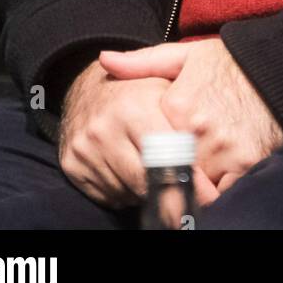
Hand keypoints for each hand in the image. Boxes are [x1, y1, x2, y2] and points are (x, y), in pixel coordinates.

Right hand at [57, 59, 221, 209]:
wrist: (88, 86)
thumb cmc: (138, 88)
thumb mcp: (166, 84)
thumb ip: (188, 117)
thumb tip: (211, 160)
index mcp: (133, 108)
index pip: (167, 158)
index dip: (190, 180)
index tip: (206, 197)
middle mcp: (104, 129)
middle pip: (146, 182)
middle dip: (169, 192)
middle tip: (186, 196)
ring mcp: (84, 150)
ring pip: (128, 193)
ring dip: (145, 190)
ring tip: (152, 168)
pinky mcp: (71, 166)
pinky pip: (108, 196)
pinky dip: (124, 191)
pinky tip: (129, 169)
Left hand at [99, 38, 282, 193]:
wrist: (279, 66)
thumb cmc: (229, 64)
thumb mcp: (185, 55)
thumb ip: (143, 63)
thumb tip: (105, 60)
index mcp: (176, 105)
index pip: (149, 146)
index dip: (148, 156)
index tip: (147, 161)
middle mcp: (197, 130)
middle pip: (169, 169)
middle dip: (169, 173)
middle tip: (171, 173)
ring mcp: (223, 149)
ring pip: (195, 184)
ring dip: (194, 183)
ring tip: (195, 173)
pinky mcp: (247, 162)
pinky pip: (223, 191)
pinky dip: (218, 191)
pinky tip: (217, 179)